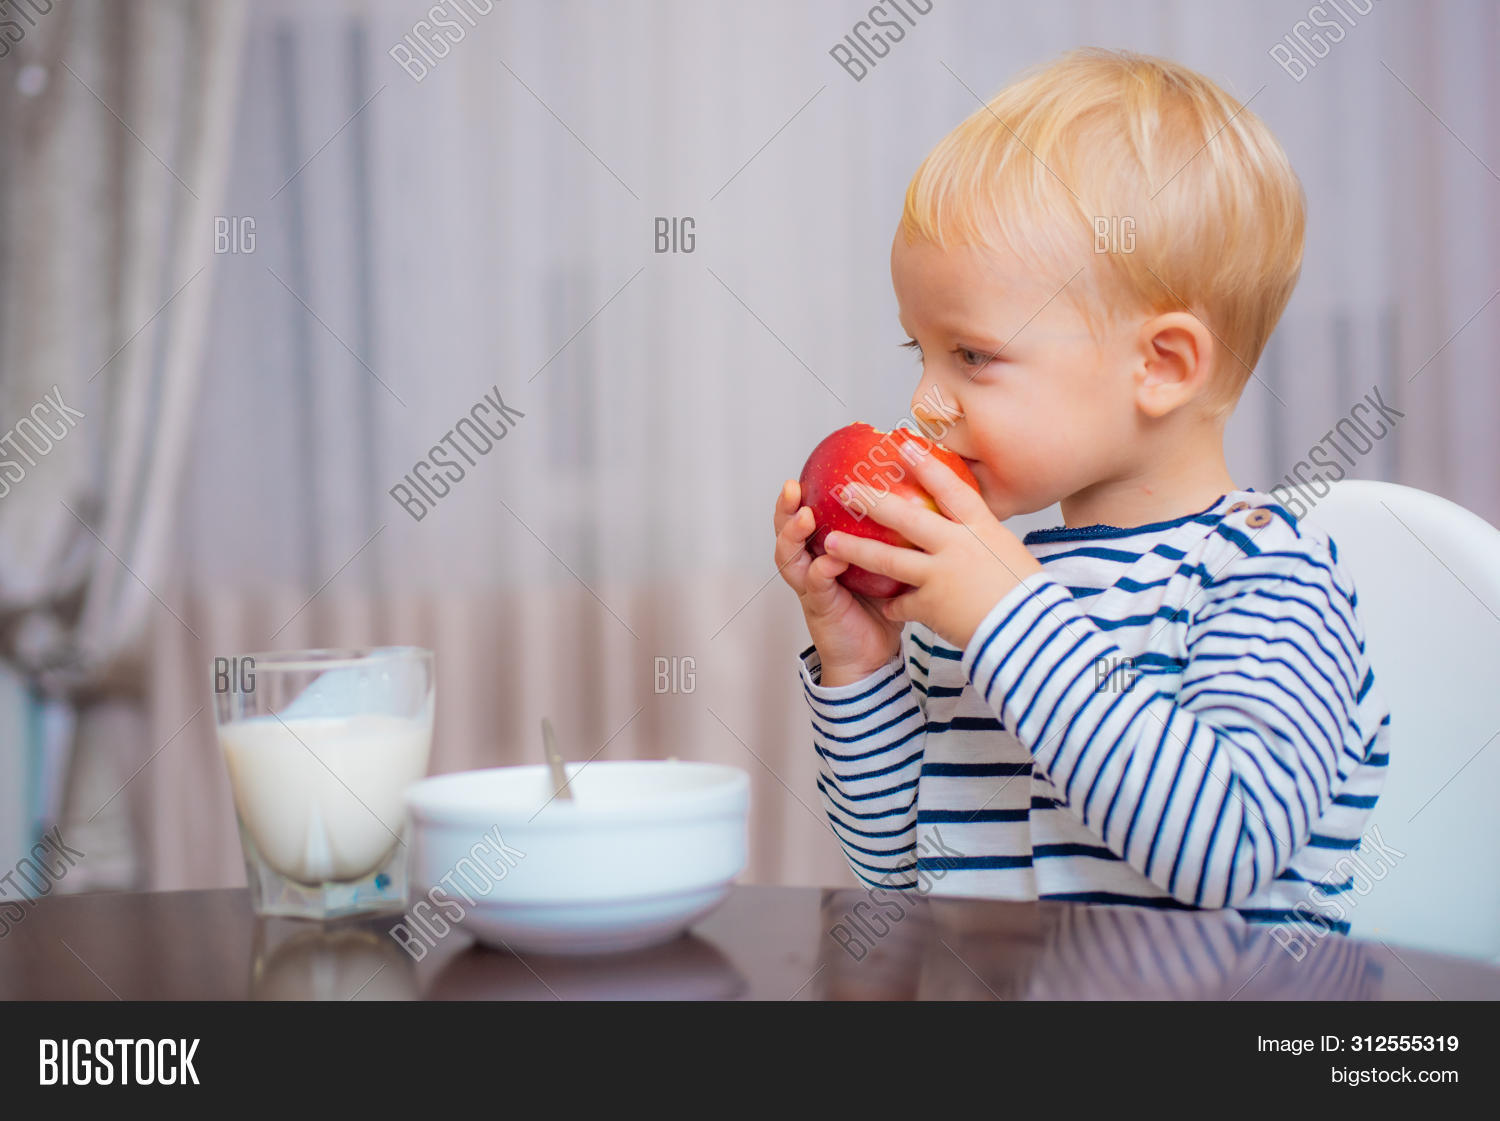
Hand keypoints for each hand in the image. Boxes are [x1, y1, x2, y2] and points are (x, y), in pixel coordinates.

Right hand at [772, 479, 903, 685]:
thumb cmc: (881, 610)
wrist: (873, 657)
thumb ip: (889, 540)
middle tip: (793, 487)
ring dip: (793, 536)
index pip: (805, 519)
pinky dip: (821, 570)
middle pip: (786, 532)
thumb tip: (924, 500)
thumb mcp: (885, 568)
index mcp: (824, 553)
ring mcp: (811, 588)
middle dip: (785, 509)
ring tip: (805, 518)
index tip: (804, 472)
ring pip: (789, 557)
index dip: (799, 497)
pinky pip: (815, 585)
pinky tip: (830, 561)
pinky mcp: (820, 607)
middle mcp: (811, 567)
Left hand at [822, 444, 1043, 650]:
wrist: (1030, 631)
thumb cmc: (1028, 594)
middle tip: (849, 490)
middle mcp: (957, 545)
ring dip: (856, 550)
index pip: (951, 489)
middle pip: (907, 517)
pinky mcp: (931, 606)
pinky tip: (887, 606)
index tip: (904, 444)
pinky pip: (902, 604)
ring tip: (831, 543)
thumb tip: (971, 530)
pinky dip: (894, 605)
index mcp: (982, 529)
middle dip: (874, 501)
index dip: (927, 466)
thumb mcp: (1010, 552)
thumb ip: (984, 539)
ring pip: (888, 558)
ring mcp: (941, 574)